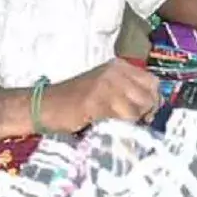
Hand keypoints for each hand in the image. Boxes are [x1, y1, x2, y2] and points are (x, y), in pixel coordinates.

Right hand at [42, 59, 161, 132]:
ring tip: (113, 127)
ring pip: (136, 111)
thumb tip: (152, 111)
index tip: (144, 116)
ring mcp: (106, 85)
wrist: (44, 106)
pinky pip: (119, 120)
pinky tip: (104, 129)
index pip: (153, 83)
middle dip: (142, 115)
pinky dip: (116, 129)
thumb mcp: (105, 90)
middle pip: (148, 98)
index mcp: (119, 66)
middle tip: (127, 125)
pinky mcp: (95, 101)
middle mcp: (115, 71)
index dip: (153, 102)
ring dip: (128, 125)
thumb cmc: (75, 103)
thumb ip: (127, 94)